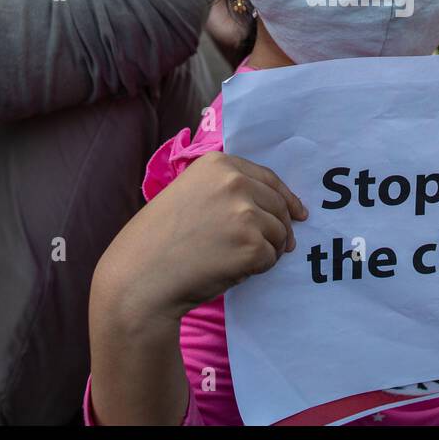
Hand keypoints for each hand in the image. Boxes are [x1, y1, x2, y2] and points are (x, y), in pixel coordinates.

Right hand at [93, 152, 308, 325]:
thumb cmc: (159, 240)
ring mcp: (245, 213)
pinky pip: (271, 258)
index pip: (268, 178)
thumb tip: (268, 204)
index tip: (298, 213)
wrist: (141, 275)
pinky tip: (230, 270)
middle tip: (279, 247)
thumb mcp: (188, 193)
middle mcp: (234, 182)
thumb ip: (224, 190)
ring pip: (279, 233)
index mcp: (218, 164)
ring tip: (235, 260)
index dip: (286, 198)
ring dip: (267, 250)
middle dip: (281, 228)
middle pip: (279, 205)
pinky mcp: (251, 245)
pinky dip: (258, 269)